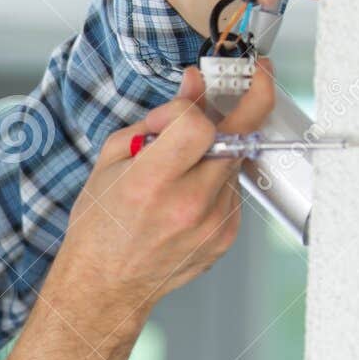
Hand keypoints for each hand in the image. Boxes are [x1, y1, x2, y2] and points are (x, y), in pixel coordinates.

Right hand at [47, 59, 277, 338]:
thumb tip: (194, 87)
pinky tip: (186, 193)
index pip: (197, 125)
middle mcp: (188, 205)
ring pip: (235, 160)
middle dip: (247, 100)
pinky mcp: (227, 235)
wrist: (106, 284)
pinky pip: (232, 189)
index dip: (188, 108)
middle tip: (258, 75)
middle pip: (237, 136)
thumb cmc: (100, 225)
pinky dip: (215, 179)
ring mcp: (213, 224)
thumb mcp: (112, 162)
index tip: (175, 113)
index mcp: (151, 184)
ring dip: (218, 149)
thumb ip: (156, 120)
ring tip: (183, 165)